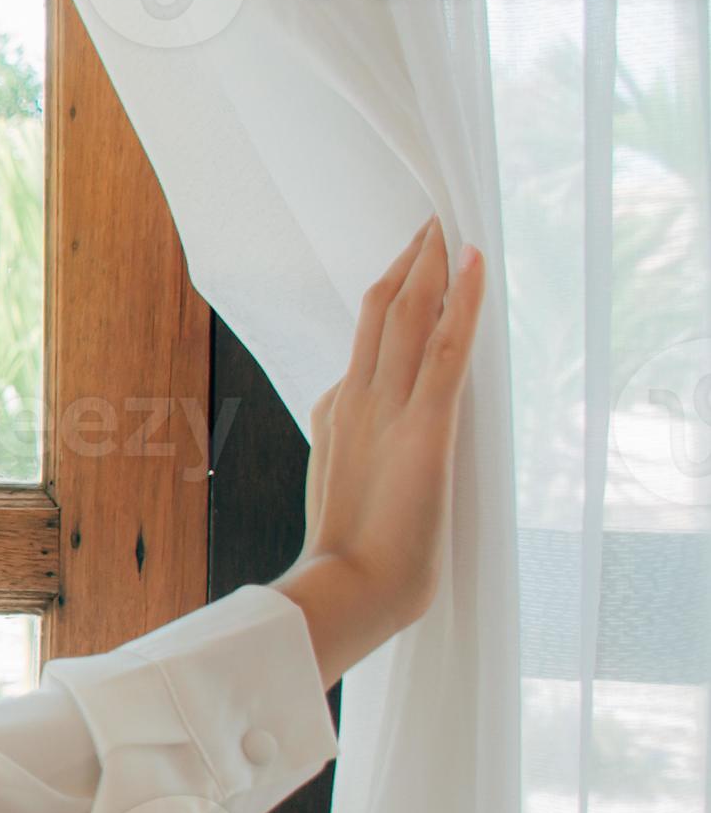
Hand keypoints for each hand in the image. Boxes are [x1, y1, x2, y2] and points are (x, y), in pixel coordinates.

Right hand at [275, 217, 484, 686]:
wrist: (351, 587)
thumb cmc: (352, 559)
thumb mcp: (342, 490)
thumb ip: (345, 448)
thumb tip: (342, 412)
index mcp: (338, 415)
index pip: (365, 345)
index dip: (389, 300)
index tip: (407, 270)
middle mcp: (357, 399)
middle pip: (382, 313)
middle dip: (406, 264)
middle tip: (426, 225)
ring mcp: (388, 407)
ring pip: (410, 316)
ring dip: (430, 265)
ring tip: (445, 227)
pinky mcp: (425, 423)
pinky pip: (447, 346)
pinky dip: (462, 299)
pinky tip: (473, 261)